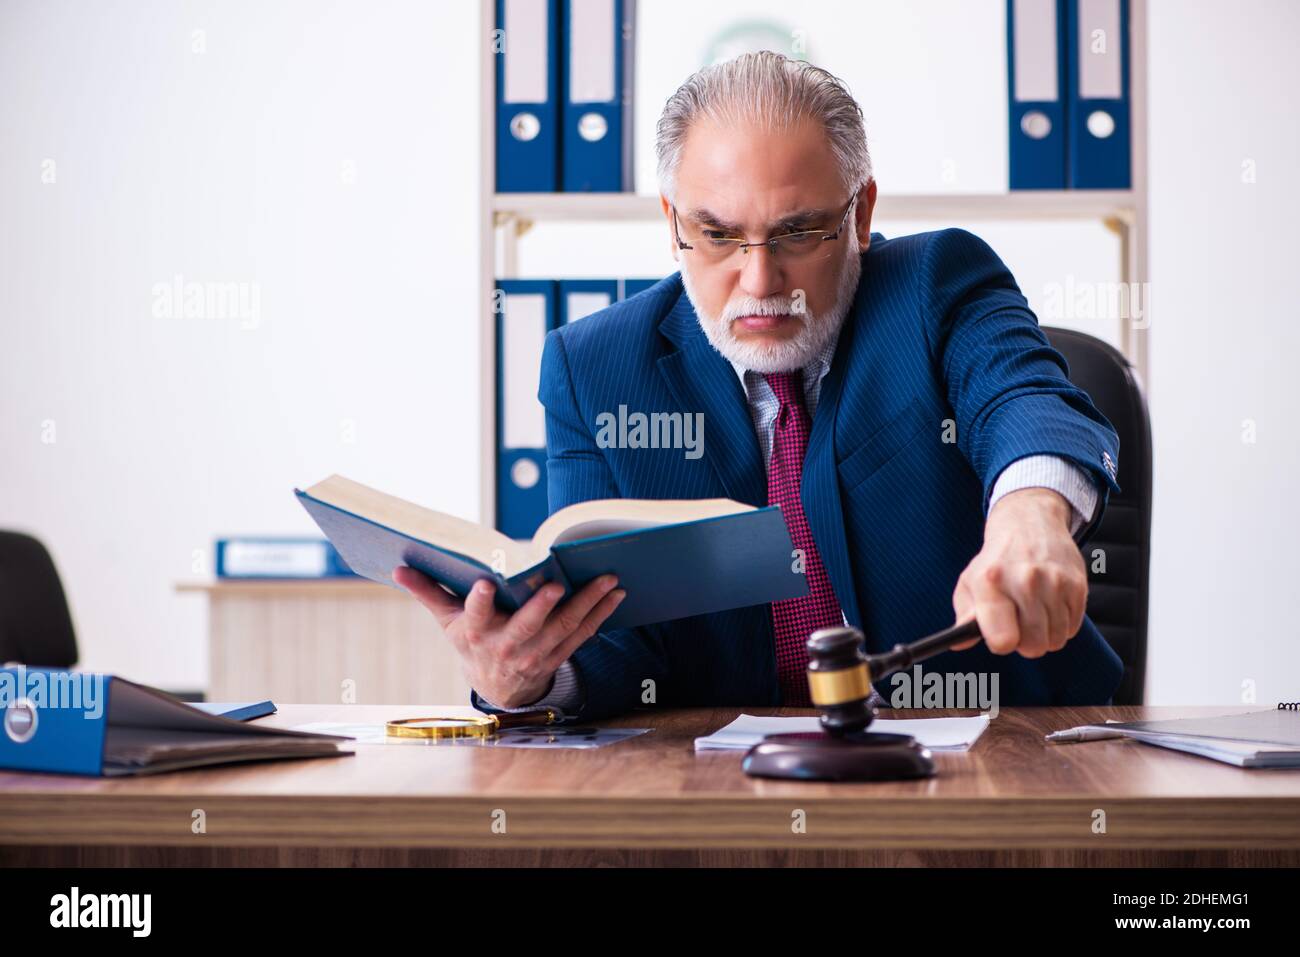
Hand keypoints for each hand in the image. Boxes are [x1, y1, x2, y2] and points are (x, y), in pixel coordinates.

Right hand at [393, 567, 624, 707]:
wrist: (496, 687)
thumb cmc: (470, 641)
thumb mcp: (446, 620)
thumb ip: (427, 591)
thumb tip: (397, 568)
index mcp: (476, 632)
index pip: (476, 616)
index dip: (479, 602)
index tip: (484, 584)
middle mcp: (506, 646)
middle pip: (526, 627)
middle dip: (542, 607)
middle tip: (559, 585)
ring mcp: (535, 655)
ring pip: (563, 629)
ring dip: (588, 605)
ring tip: (609, 580)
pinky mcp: (557, 657)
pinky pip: (582, 636)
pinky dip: (601, 615)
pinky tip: (615, 595)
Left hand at [950, 487, 1087, 657]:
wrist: (1030, 525)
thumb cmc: (995, 562)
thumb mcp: (970, 583)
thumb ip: (964, 616)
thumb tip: (959, 644)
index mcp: (991, 582)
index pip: (1002, 639)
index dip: (1001, 644)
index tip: (1001, 635)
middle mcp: (1025, 581)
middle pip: (1033, 646)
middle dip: (1025, 642)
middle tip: (1018, 622)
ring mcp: (1055, 583)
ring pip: (1054, 640)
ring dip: (1044, 634)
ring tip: (1033, 612)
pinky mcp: (1077, 585)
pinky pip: (1071, 629)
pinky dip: (1061, 624)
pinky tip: (1049, 605)